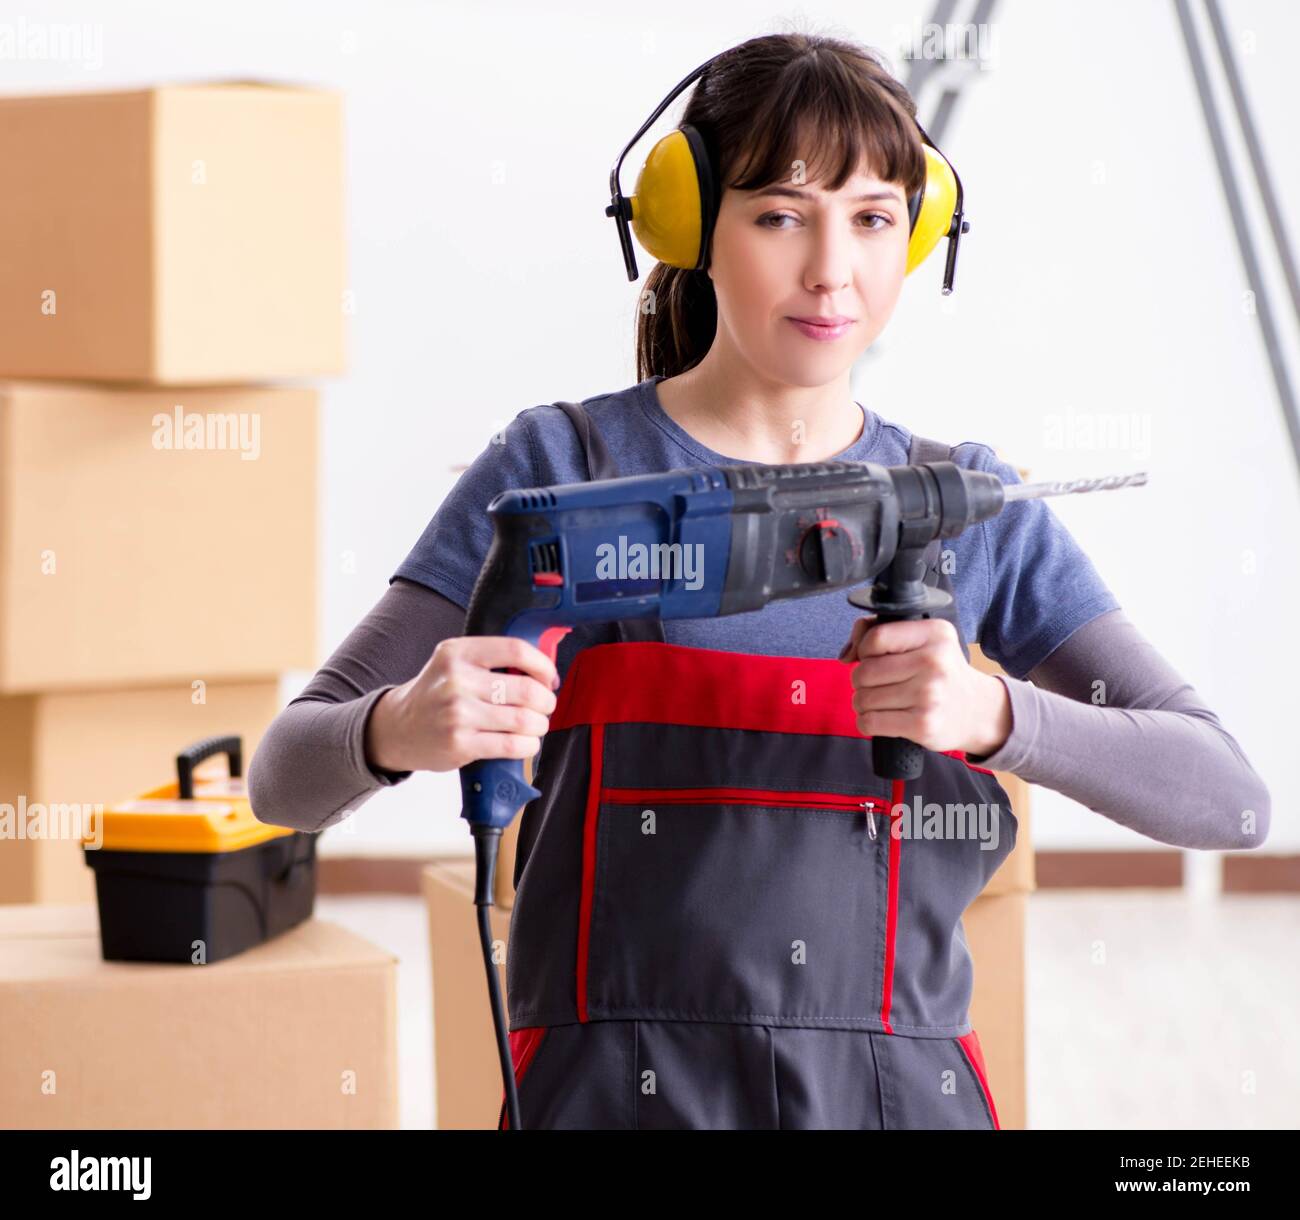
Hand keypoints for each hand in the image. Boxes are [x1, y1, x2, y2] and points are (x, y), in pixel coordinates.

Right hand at [364, 635, 559, 773]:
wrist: (397, 728)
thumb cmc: (435, 693)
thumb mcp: (454, 662)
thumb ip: (492, 660)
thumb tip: (543, 669)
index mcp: (458, 652)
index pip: (516, 650)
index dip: (543, 666)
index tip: (549, 678)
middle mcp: (457, 680)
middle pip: (527, 690)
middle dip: (546, 701)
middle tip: (544, 706)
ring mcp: (457, 714)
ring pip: (524, 720)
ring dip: (539, 725)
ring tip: (535, 725)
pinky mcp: (460, 744)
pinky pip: (512, 745)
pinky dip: (528, 745)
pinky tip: (524, 742)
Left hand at [838, 616, 1011, 756]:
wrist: (976, 711)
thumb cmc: (940, 673)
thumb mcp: (922, 640)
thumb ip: (877, 631)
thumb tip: (846, 655)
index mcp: (934, 634)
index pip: (876, 637)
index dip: (864, 650)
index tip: (871, 658)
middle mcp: (934, 662)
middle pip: (865, 671)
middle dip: (860, 680)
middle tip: (875, 685)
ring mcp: (929, 695)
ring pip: (864, 698)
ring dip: (863, 702)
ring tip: (880, 702)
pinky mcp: (922, 724)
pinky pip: (870, 722)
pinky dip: (866, 722)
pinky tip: (879, 718)